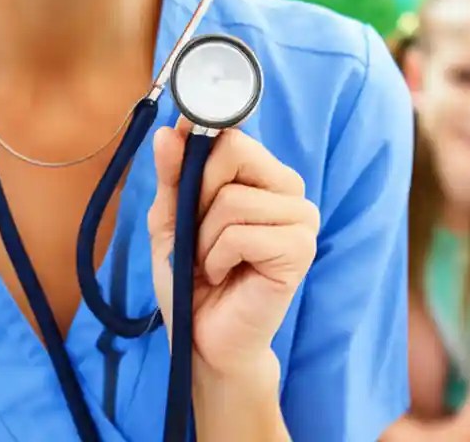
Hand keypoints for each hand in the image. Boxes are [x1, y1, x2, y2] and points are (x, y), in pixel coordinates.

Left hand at [147, 125, 318, 381]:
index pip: (231, 133)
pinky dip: (218, 258)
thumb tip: (171, 130)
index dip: (198, 146)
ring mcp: (300, 219)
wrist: (203, 339)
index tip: (181, 172)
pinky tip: (225, 275)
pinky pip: (242, 234)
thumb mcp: (169, 219)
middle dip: (198, 195)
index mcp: (261, 175)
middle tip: (198, 234)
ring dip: (205, 238)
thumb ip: (172, 175)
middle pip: (235, 152)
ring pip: (233, 199)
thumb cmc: (190, 279)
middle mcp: (288, 189)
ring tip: (212, 262)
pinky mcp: (300, 250)